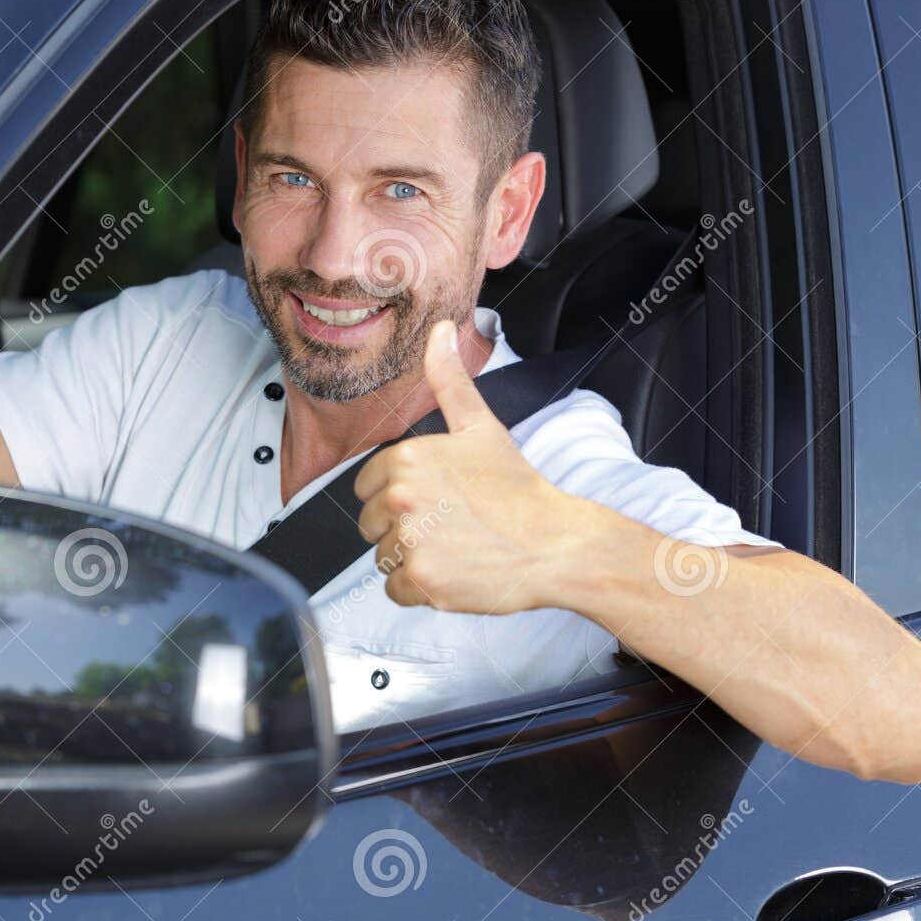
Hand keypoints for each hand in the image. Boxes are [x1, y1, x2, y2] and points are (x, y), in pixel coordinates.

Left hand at [352, 319, 595, 612]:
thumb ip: (449, 380)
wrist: (555, 543)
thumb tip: (441, 330)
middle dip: (401, 528)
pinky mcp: (421, 581)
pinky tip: (454, 571)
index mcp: (406, 458)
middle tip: (449, 524)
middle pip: (369, 524)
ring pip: (382, 557)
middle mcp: (400, 498)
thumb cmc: (518, 488)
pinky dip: (420, 589)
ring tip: (456, 547)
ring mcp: (410, 541)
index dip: (397, 496)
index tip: (436, 499)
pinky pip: (394, 590)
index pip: (364, 487)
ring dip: (413, 558)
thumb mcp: (480, 426)